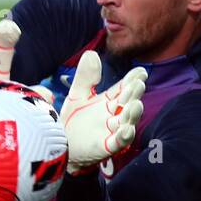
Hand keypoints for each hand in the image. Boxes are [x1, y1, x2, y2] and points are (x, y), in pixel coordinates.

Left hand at [60, 50, 146, 174]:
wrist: (60, 144)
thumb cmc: (73, 120)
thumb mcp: (78, 95)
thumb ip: (85, 76)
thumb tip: (92, 53)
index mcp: (109, 101)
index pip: (124, 88)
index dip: (132, 80)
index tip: (140, 72)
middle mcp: (114, 115)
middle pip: (127, 103)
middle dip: (133, 94)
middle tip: (139, 84)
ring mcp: (111, 131)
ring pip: (126, 121)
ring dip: (132, 114)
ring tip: (136, 104)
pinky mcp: (105, 146)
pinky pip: (118, 142)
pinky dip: (123, 136)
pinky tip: (127, 129)